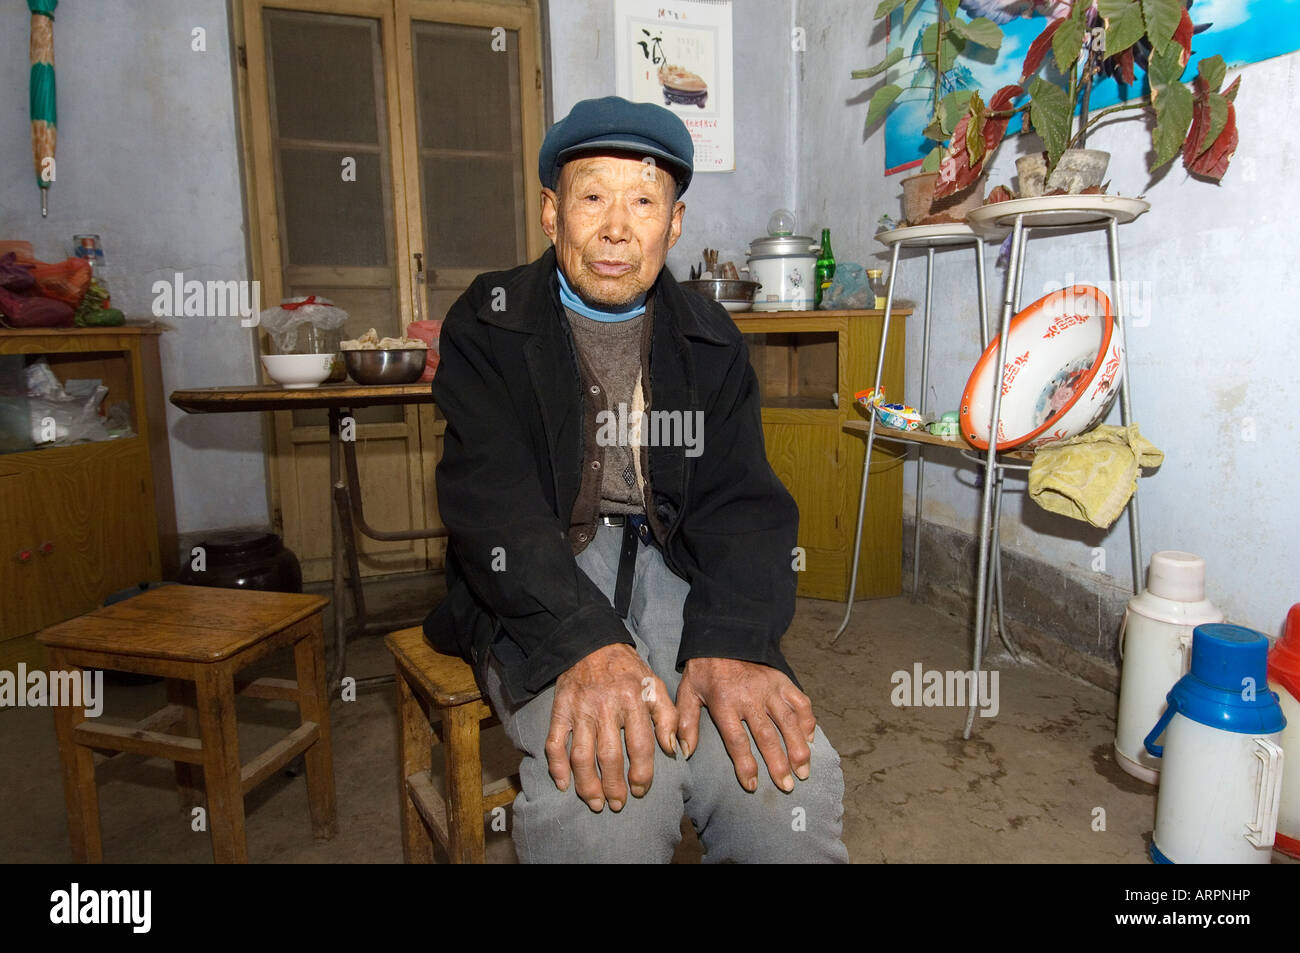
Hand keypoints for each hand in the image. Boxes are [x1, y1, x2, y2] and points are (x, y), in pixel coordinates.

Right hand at [545, 643, 677, 811]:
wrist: (591, 643)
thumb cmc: (628, 670)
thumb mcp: (656, 686)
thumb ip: (668, 717)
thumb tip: (673, 750)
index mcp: (632, 701)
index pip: (640, 747)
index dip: (642, 774)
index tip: (641, 790)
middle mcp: (605, 707)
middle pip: (609, 757)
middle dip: (613, 786)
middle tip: (617, 804)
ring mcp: (580, 710)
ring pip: (581, 755)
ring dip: (587, 784)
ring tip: (595, 803)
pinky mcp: (560, 710)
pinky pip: (554, 743)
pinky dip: (556, 766)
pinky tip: (563, 784)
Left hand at [676, 658, 816, 793]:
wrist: (723, 635)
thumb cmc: (704, 670)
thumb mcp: (687, 693)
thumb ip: (685, 723)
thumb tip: (683, 753)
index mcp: (724, 702)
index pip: (737, 740)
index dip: (745, 765)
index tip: (752, 785)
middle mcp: (750, 696)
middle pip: (767, 735)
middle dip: (778, 763)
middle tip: (786, 786)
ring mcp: (769, 688)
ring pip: (789, 722)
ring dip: (798, 748)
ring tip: (803, 770)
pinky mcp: (782, 680)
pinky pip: (800, 702)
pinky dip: (808, 721)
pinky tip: (809, 740)